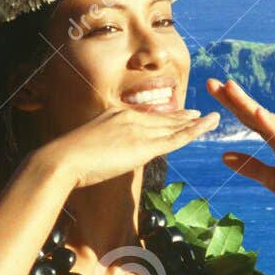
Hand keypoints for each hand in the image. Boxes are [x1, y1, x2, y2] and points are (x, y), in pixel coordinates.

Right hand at [38, 105, 219, 189]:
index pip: (146, 116)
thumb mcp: (90, 147)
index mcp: (116, 115)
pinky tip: (207, 125)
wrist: (63, 160)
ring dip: (195, 122)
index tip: (176, 114)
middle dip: (183, 117)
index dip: (163, 116)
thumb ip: (105, 147)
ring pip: (173, 125)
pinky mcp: (144, 146)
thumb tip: (110, 155)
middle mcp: (130, 117)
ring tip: (212, 118)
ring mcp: (138, 130)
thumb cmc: (69, 159)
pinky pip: (176, 137)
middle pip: (163, 118)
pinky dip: (194, 130)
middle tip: (200, 114)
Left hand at [207, 78, 274, 218]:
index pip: (250, 118)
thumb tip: (222, 155)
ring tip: (229, 88)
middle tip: (210, 82)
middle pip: (256, 113)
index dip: (231, 104)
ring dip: (249, 104)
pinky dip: (272, 125)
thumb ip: (252, 167)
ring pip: (269, 120)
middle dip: (234, 97)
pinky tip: (257, 114)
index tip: (211, 89)